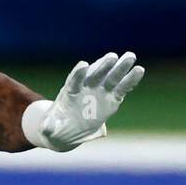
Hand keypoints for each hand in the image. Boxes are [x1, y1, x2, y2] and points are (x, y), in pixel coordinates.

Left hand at [23, 52, 145, 151]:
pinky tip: (139, 71)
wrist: (70, 128)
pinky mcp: (111, 98)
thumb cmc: (58, 125)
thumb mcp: (51, 128)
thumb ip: (50, 125)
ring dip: (120, 68)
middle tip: (112, 56)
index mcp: (70, 92)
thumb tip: (46, 127)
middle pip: (95, 74)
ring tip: (131, 57)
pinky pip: (121, 88)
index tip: (84, 65)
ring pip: (111, 78)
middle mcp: (86, 87)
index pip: (74, 80)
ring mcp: (100, 92)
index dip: (78, 73)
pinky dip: (129, 81)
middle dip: (103, 66)